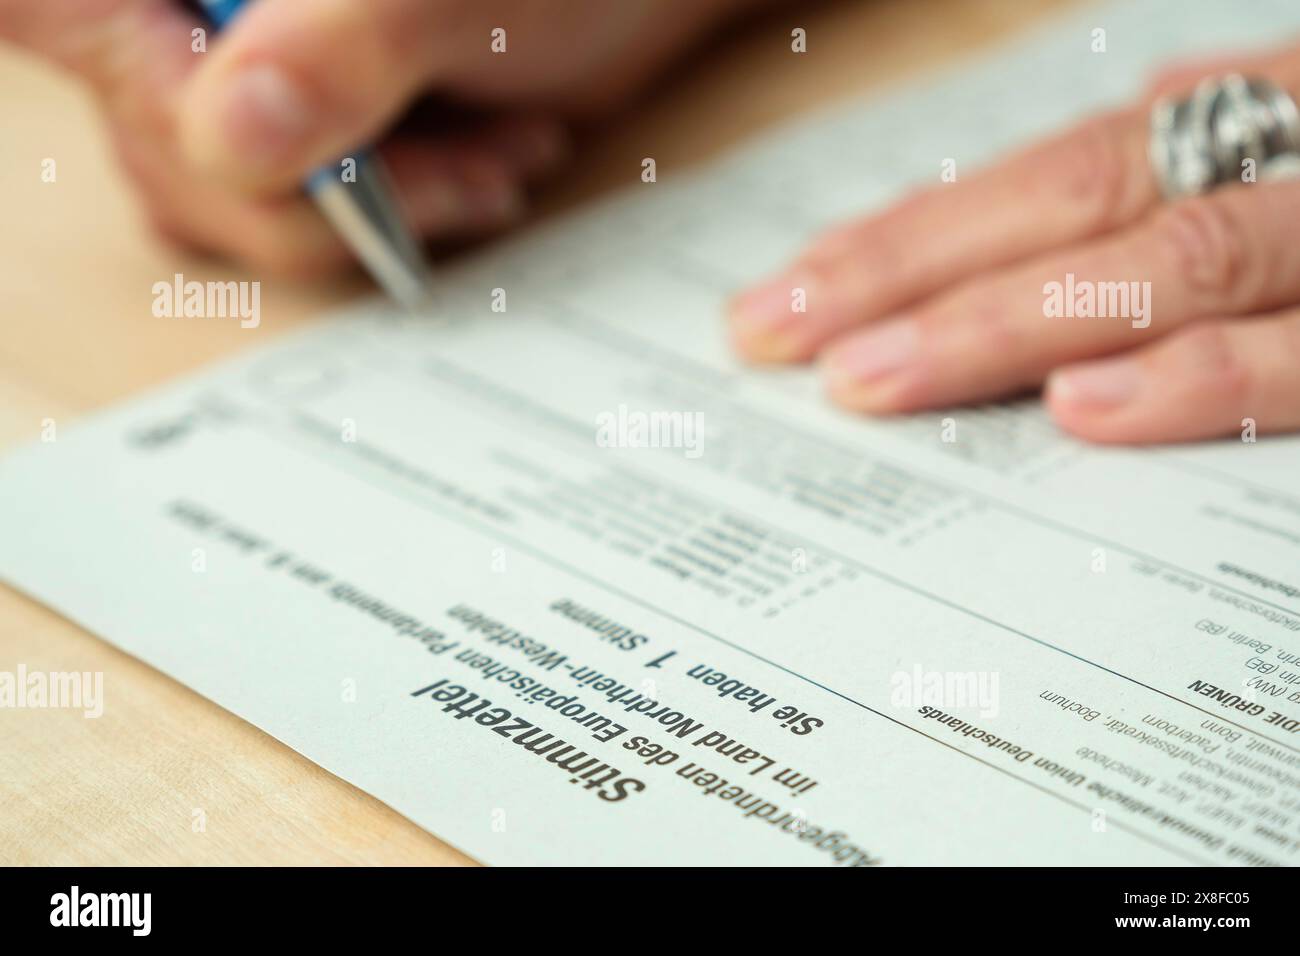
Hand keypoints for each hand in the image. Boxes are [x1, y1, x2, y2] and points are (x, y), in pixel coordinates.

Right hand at [0, 0, 741, 273]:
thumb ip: (339, 48)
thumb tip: (235, 136)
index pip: (66, 18)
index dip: (157, 102)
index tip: (282, 143)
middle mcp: (189, 12)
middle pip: (162, 141)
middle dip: (321, 195)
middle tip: (455, 176)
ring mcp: (234, 71)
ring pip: (226, 201)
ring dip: (372, 216)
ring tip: (489, 165)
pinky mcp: (293, 133)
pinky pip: (288, 219)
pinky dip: (388, 222)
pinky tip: (474, 177)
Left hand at [728, 45, 1299, 443]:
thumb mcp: (1261, 180)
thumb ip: (1146, 207)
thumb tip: (993, 263)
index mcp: (1221, 131)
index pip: (1039, 179)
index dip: (905, 238)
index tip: (789, 295)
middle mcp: (1267, 157)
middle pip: (1068, 201)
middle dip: (910, 272)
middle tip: (779, 334)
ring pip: (1169, 257)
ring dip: (1010, 321)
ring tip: (876, 376)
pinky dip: (1200, 374)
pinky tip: (1082, 405)